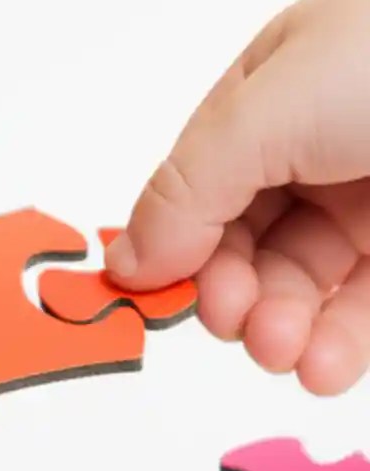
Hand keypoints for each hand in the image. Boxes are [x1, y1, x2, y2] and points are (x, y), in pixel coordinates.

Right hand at [106, 0, 369, 395]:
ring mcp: (367, 201)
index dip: (172, 248)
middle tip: (232, 322)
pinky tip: (320, 366)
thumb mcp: (262, 110)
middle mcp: (310, 154)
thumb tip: (126, 263)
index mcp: (260, 105)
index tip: (154, 297)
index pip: (194, 193)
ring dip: (278, 329)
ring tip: (281, 351)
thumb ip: (186, 191)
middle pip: (240, 248)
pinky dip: (336, 345)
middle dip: (230, 295)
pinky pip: (361, 309)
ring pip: (299, 285)